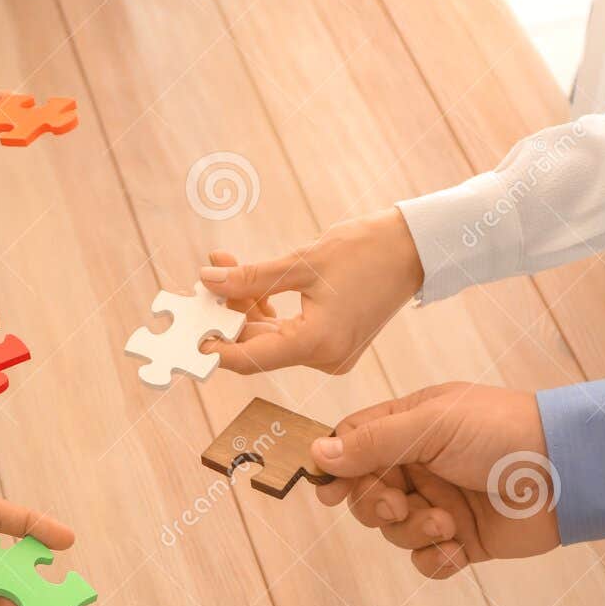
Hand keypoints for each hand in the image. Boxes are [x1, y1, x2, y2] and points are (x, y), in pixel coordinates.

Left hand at [199, 208, 424, 374]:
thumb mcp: (301, 262)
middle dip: (228, 313)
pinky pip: (290, 332)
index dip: (215, 346)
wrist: (415, 247)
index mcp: (318, 344)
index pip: (250, 358)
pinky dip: (269, 310)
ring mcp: (331, 352)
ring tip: (225, 265)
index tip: (189, 330)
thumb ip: (251, 277)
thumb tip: (208, 280)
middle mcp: (325, 357)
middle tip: (205, 281)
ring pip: (272, 337)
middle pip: (259, 345)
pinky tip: (252, 281)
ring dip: (246, 306)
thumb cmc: (366, 250)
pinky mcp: (334, 341)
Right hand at [311, 382, 561, 576]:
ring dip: (413, 531)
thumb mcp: (432, 426)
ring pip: (394, 530)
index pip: (353, 445)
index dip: (337, 469)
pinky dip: (435, 559)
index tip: (330, 492)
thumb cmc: (501, 432)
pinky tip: (455, 550)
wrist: (568, 472)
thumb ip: (373, 442)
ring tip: (447, 523)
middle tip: (399, 504)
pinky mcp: (464, 539)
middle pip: (367, 494)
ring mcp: (440, 503)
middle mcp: (420, 465)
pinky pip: (426, 559)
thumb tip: (317, 453)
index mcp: (409, 428)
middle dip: (377, 506)